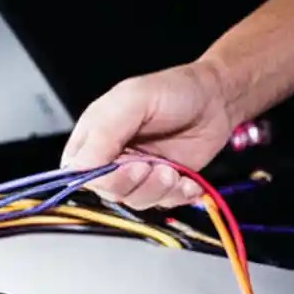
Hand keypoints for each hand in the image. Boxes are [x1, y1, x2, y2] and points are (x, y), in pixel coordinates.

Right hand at [61, 60, 237, 208]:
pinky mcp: (162, 184)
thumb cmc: (174, 90)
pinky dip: (177, 196)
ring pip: (135, 201)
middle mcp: (111, 159)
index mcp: (93, 137)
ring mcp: (137, 174)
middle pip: (107, 191)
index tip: (127, 165)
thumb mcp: (134, 99)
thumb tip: (80, 167)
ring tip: (174, 171)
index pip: (78, 172)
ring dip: (158, 191)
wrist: (216, 98)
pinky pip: (161, 204)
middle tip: (154, 166)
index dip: (100, 177)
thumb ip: (104, 131)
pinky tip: (187, 180)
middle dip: (134, 184)